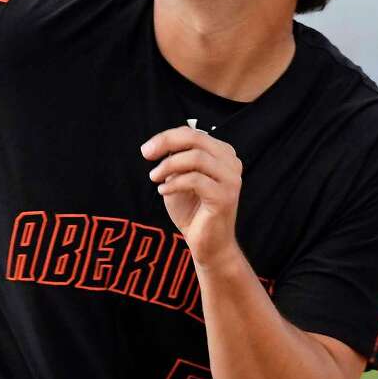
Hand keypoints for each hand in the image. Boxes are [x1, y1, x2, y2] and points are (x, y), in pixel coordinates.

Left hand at [141, 125, 242, 269]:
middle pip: (196, 139)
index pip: (193, 134)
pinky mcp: (225, 197)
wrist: (207, 244)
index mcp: (222, 154)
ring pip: (196, 158)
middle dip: (166, 143)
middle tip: (146, 155)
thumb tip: (161, 144)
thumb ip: (176, 159)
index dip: (166, 137)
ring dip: (168, 165)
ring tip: (154, 178)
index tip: (146, 150)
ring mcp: (231, 180)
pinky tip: (163, 191)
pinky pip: (195, 180)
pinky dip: (174, 183)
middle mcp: (231, 163)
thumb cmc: (192, 210)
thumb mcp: (179, 178)